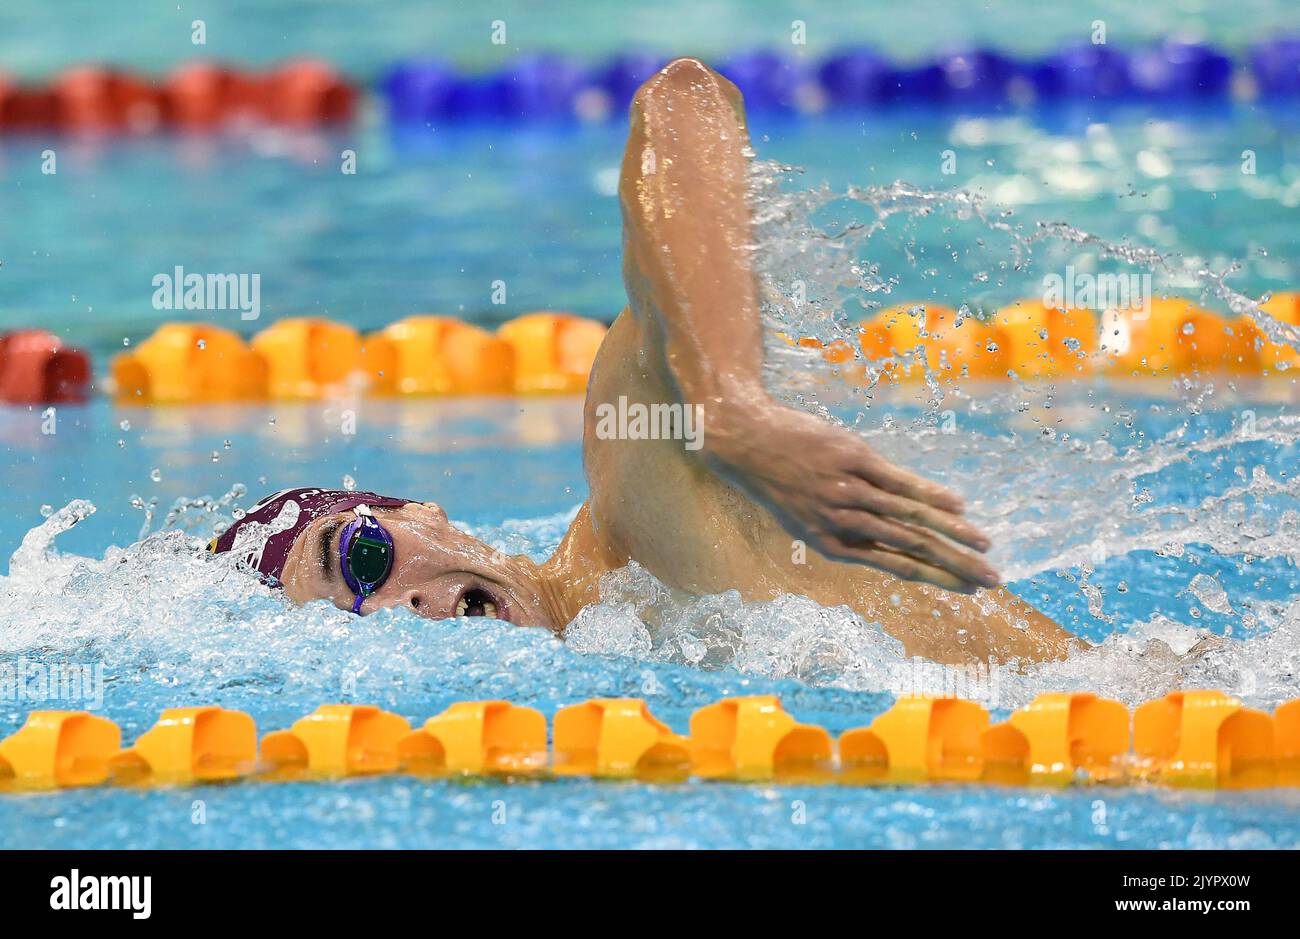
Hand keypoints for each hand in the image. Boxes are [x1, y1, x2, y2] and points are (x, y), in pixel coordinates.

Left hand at [703, 395, 998, 592]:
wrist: (744, 439)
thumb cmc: (777, 479)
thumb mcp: (803, 516)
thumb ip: (844, 529)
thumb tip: (886, 540)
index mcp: (831, 545)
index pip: (895, 567)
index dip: (935, 579)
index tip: (966, 589)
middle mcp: (842, 523)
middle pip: (911, 549)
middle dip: (955, 567)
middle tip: (991, 581)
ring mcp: (848, 491)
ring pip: (910, 518)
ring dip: (952, 534)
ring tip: (984, 547)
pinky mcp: (852, 459)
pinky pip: (897, 482)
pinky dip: (929, 494)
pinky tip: (957, 506)